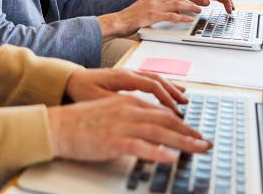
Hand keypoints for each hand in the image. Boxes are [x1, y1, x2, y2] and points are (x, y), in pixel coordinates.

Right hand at [47, 95, 210, 162]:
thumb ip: (130, 116)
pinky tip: (170, 158)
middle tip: (204, 142)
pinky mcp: (113, 141)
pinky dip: (157, 152)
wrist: (58, 126)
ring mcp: (121, 125)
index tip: (194, 132)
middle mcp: (128, 110)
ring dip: (183, 141)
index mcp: (128, 103)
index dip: (181, 123)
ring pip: (159, 132)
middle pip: (166, 120)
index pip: (162, 112)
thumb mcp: (109, 112)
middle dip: (189, 132)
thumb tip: (148, 127)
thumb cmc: (80, 121)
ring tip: (198, 149)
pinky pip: (140, 147)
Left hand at [64, 68, 187, 113]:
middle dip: (174, 92)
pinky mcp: (127, 78)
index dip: (166, 99)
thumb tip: (136, 110)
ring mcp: (129, 73)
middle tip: (186, 105)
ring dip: (170, 88)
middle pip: (158, 79)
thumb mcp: (97, 99)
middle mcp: (129, 72)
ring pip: (155, 78)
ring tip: (183, 98)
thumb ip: (117, 102)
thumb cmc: (81, 89)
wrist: (70, 79)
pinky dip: (162, 86)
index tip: (175, 112)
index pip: (152, 85)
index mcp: (123, 76)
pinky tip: (168, 92)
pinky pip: (150, 80)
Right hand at [98, 0, 199, 36]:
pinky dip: (182, 17)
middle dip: (191, 1)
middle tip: (201, 5)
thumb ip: (155, 12)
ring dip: (190, 7)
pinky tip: (189, 19)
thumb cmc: (128, 20)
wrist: (116, 22)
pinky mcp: (152, 15)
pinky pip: (171, 15)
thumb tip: (167, 16)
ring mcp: (153, 7)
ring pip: (177, 4)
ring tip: (199, 10)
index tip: (194, 2)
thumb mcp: (143, 12)